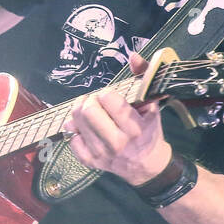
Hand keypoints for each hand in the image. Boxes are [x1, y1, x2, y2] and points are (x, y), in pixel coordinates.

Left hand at [63, 52, 172, 185]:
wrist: (148, 167)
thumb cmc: (149, 132)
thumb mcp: (152, 105)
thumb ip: (144, 77)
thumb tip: (133, 56)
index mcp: (134, 127)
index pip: (108, 99)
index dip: (106, 94)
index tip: (110, 97)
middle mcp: (117, 142)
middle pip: (87, 111)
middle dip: (89, 101)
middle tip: (95, 102)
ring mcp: (101, 153)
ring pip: (75, 123)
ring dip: (80, 111)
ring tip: (89, 110)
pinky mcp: (90, 161)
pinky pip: (71, 138)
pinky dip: (75, 129)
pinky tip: (85, 128)